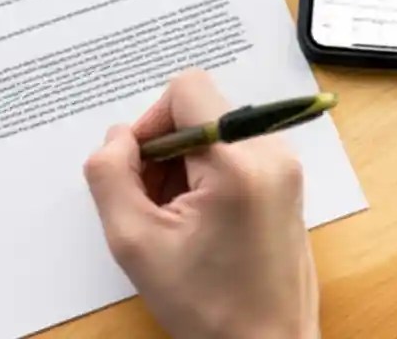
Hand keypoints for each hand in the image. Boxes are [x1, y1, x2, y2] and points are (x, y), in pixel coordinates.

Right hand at [84, 70, 318, 338]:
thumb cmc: (207, 307)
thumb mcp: (134, 242)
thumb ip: (110, 175)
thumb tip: (117, 138)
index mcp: (240, 163)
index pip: (186, 89)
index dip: (149, 122)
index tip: (138, 169)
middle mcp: (272, 153)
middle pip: (200, 110)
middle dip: (164, 151)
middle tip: (151, 204)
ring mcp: (285, 167)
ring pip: (215, 132)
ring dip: (183, 166)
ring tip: (174, 220)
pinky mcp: (286, 182)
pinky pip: (235, 153)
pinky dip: (207, 176)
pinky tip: (198, 221)